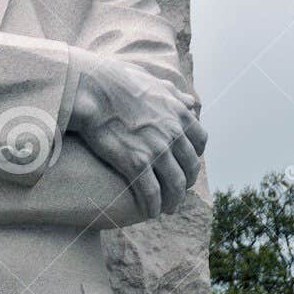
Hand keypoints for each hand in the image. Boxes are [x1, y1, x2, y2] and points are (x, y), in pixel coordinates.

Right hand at [69, 52, 206, 218]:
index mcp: (180, 114)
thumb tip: (191, 102)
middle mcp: (174, 133)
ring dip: (174, 201)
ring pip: (175, 185)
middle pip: (190, 167)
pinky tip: (150, 213)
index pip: (200, 142)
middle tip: (178, 192)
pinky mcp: (136, 163)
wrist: (93, 88)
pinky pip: (152, 192)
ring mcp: (157, 150)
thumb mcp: (154, 82)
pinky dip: (154, 206)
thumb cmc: (118, 80)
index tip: (186, 165)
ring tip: (168, 209)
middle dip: (186, 182)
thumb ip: (175, 95)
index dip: (195, 157)